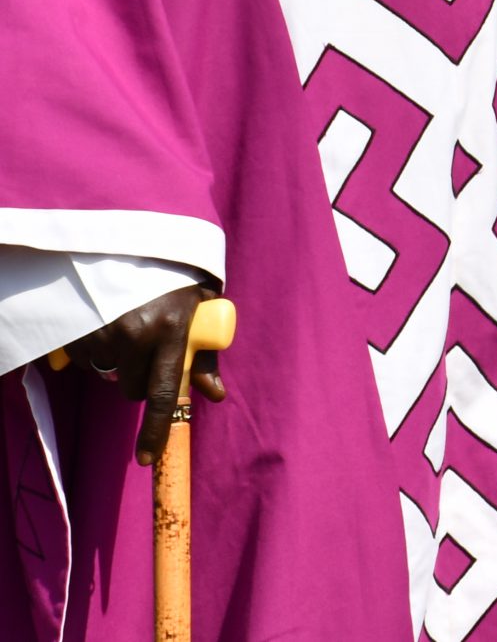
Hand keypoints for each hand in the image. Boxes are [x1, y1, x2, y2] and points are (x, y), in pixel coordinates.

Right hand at [62, 284, 222, 464]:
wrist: (137, 244)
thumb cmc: (175, 279)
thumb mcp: (201, 307)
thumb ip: (207, 353)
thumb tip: (214, 395)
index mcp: (172, 329)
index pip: (164, 393)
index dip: (156, 429)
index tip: (147, 458)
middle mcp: (135, 333)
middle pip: (134, 390)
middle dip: (143, 381)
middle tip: (151, 351)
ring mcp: (103, 331)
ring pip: (109, 375)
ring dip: (118, 362)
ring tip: (130, 326)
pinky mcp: (77, 329)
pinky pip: (85, 360)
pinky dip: (95, 351)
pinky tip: (108, 323)